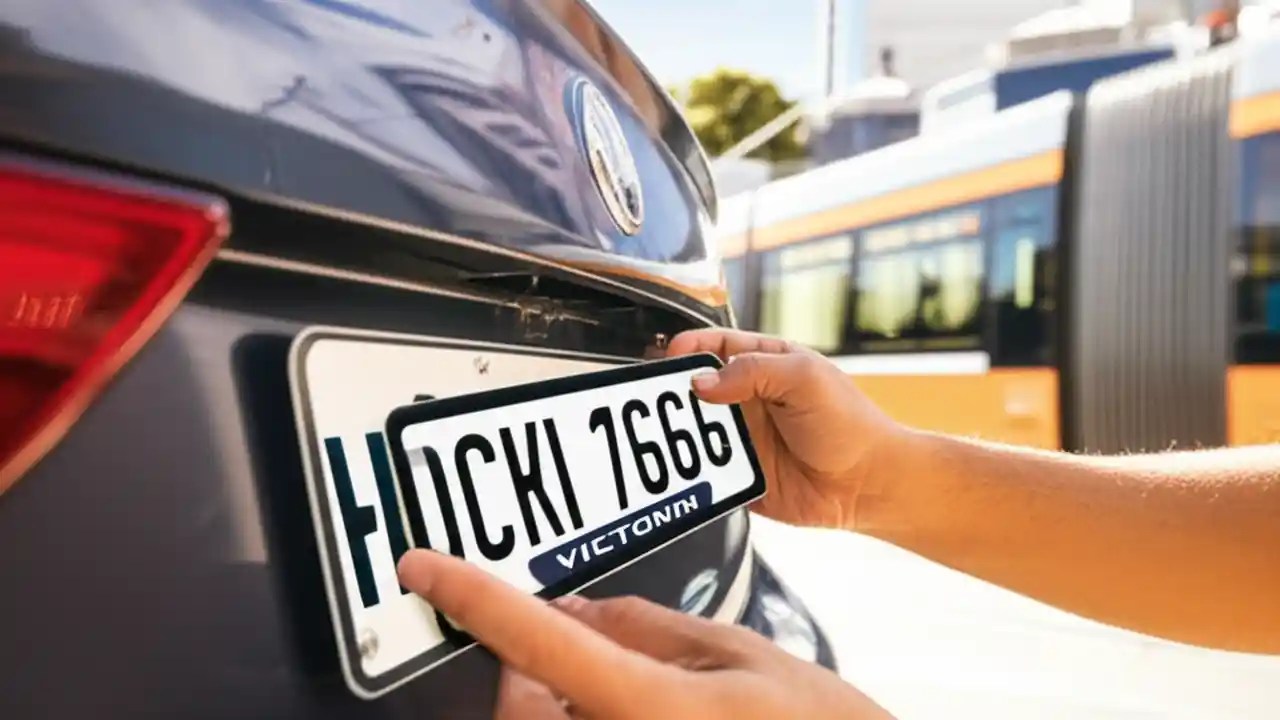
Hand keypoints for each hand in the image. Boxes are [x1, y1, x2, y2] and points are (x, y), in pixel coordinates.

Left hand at [397, 549, 892, 719]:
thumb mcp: (732, 653)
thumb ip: (640, 624)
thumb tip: (572, 607)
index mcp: (644, 708)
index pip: (531, 639)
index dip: (471, 595)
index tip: (425, 566)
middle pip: (518, 699)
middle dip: (525, 663)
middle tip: (568, 633)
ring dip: (549, 696)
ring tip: (617, 679)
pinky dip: (571, 713)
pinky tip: (623, 705)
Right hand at [666, 328, 904, 529]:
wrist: (869, 485)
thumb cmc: (850, 425)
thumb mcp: (804, 379)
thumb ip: (752, 371)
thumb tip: (702, 381)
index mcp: (767, 365)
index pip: (718, 345)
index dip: (692, 346)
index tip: (670, 356)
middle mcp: (751, 399)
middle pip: (698, 387)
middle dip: (676, 390)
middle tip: (659, 397)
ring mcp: (745, 437)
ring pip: (696, 429)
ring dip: (683, 432)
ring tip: (672, 435)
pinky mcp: (742, 473)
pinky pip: (708, 470)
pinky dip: (694, 469)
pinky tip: (690, 468)